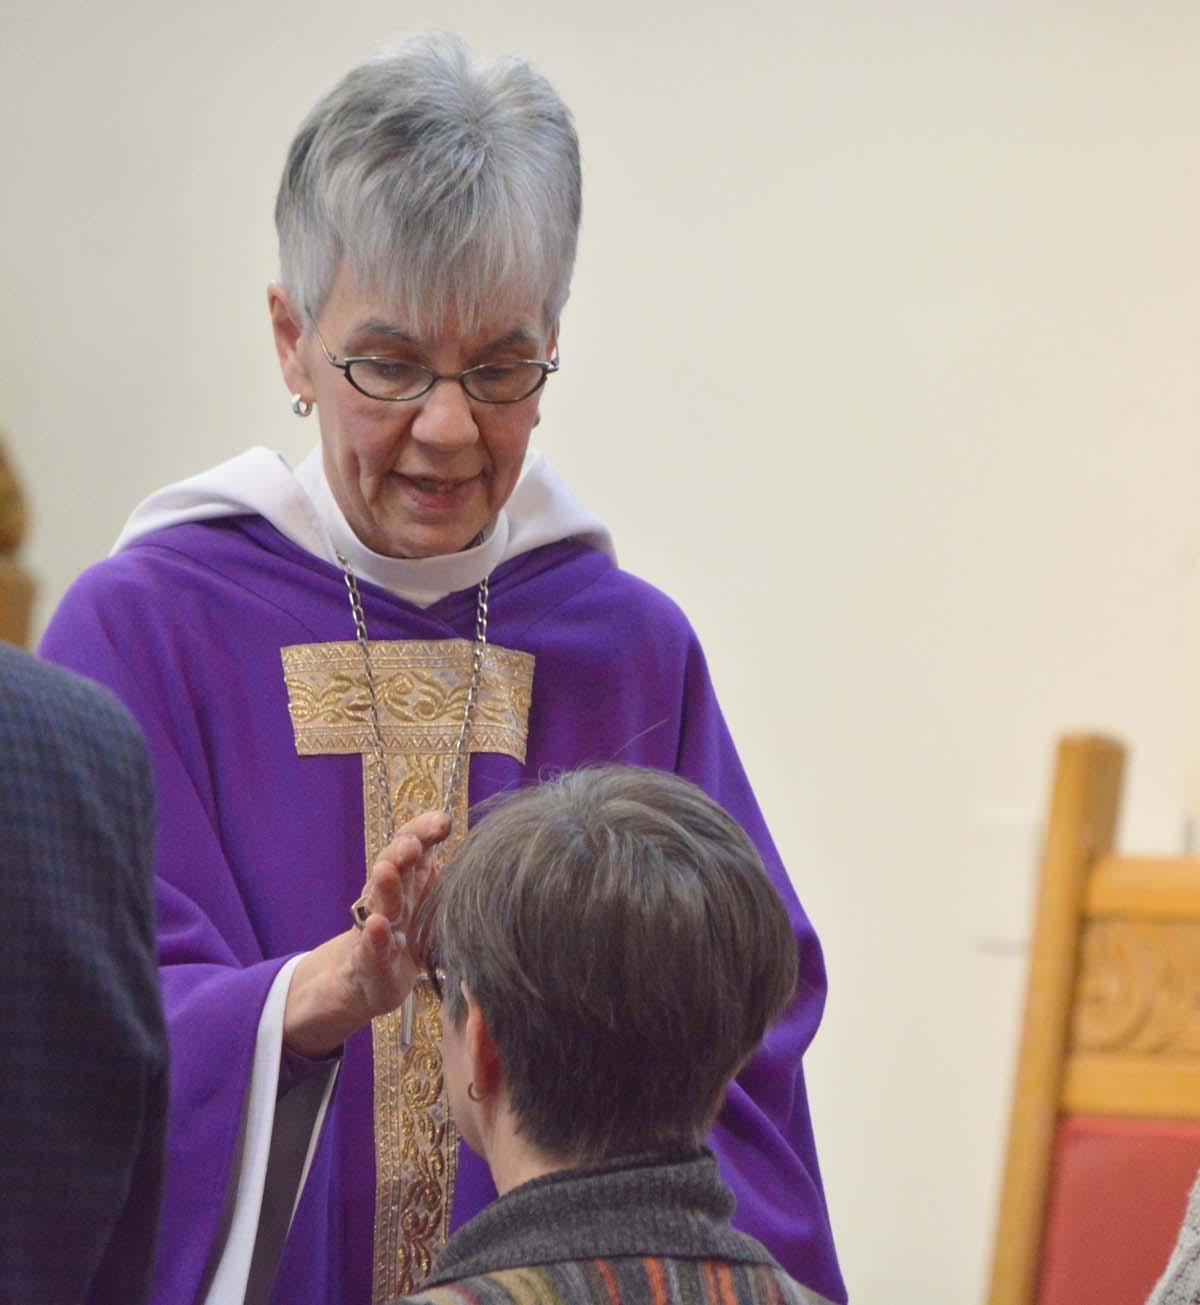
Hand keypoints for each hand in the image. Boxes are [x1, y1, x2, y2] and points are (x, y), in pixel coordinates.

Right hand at [283, 810, 450, 1057]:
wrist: (362, 981)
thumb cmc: (402, 936)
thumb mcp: (425, 904)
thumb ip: (440, 874)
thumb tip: (476, 843)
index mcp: (409, 881)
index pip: (413, 847)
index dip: (424, 831)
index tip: (442, 821)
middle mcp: (391, 898)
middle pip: (394, 868)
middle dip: (401, 853)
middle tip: (410, 843)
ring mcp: (378, 929)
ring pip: (382, 902)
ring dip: (385, 885)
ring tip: (386, 870)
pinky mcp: (370, 962)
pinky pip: (373, 947)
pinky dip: (376, 937)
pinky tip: (378, 925)